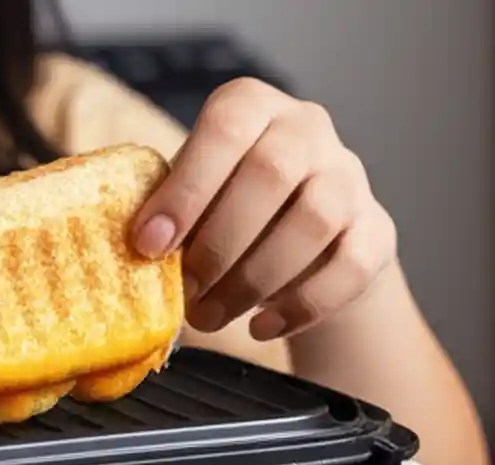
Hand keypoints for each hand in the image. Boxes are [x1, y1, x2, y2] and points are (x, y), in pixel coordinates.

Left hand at [133, 78, 396, 339]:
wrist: (305, 241)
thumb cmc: (227, 209)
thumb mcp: (192, 196)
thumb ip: (164, 211)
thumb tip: (117, 253)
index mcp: (251, 107)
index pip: (225, 128)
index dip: (185, 189)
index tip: (149, 244)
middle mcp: (307, 128)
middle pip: (271, 173)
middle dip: (219, 243)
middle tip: (186, 292)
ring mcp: (350, 177)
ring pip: (315, 219)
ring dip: (255, 279)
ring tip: (213, 316)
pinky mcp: (377, 230)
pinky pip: (351, 265)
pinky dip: (303, 304)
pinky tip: (262, 326)